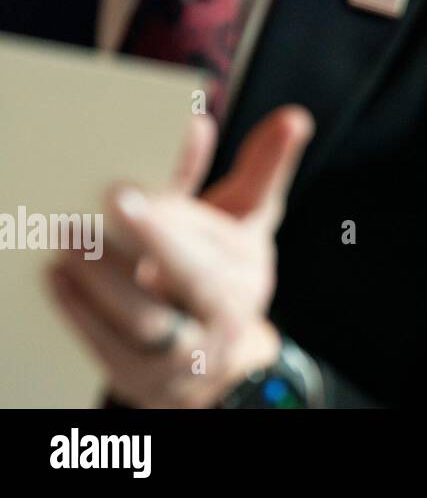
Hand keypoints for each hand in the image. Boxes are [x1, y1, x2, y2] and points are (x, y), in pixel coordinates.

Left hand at [46, 105, 314, 407]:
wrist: (214, 358)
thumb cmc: (220, 271)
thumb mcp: (246, 221)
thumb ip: (263, 168)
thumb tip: (295, 117)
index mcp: (249, 267)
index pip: (221, 240)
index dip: (182, 215)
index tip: (143, 184)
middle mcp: (228, 312)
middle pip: (195, 280)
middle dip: (156, 240)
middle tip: (113, 199)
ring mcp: (191, 353)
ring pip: (150, 321)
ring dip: (106, 280)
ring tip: (70, 242)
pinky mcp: (150, 380)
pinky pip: (115, 352)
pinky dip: (83, 316)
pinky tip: (59, 280)